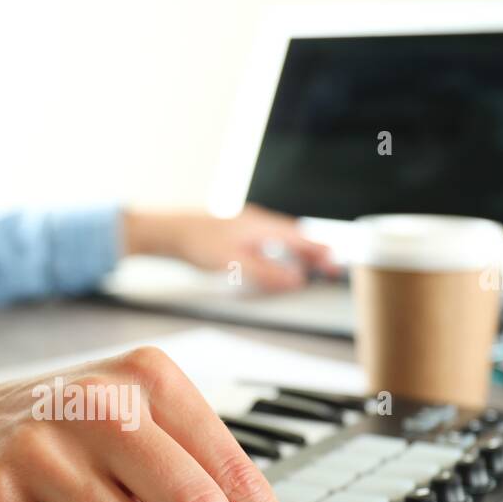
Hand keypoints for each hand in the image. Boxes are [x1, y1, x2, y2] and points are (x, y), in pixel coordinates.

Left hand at [122, 204, 336, 290]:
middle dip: (312, 252)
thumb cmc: (198, 242)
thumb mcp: (235, 263)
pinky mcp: (234, 230)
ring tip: (308, 264)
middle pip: (293, 237)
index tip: (334, 265)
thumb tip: (295, 280)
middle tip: (328, 267)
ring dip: (296, 250)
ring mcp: (246, 224)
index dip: (318, 253)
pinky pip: (266, 239)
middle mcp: (257, 221)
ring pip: (279, 237)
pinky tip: (274, 257)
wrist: (168, 231)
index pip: (300, 240)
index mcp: (262, 226)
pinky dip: (278, 249)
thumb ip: (267, 273)